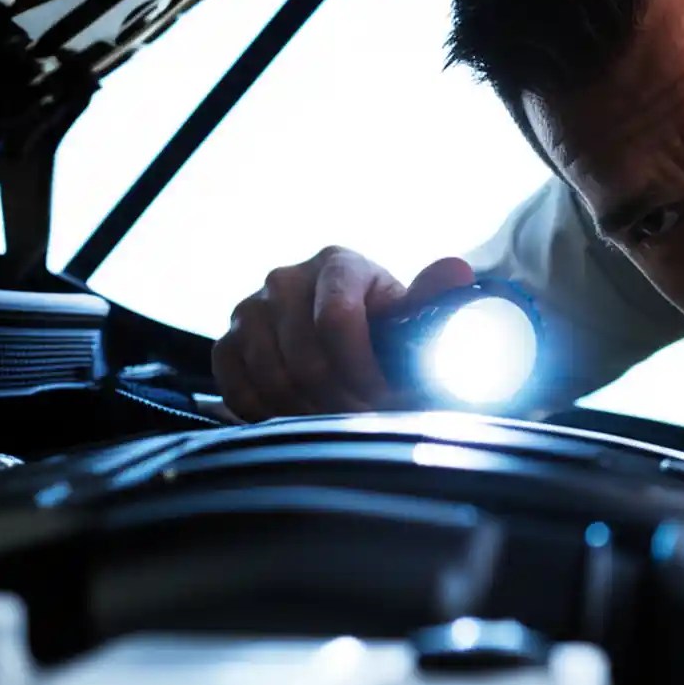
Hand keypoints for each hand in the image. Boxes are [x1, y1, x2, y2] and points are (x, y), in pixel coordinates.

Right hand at [212, 246, 475, 421]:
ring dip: (310, 412)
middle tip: (367, 419)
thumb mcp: (412, 315)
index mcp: (338, 263)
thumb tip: (456, 271)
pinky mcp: (227, 341)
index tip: (385, 397)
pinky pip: (237, 389)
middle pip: (305, 358)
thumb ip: (432, 298)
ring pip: (273, 378)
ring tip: (339, 420)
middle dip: (342, 400)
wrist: (346, 333)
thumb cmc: (385, 328)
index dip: (363, 371)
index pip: (337, 321)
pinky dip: (269, 413)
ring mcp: (251, 309)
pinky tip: (299, 417)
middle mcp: (286, 278)